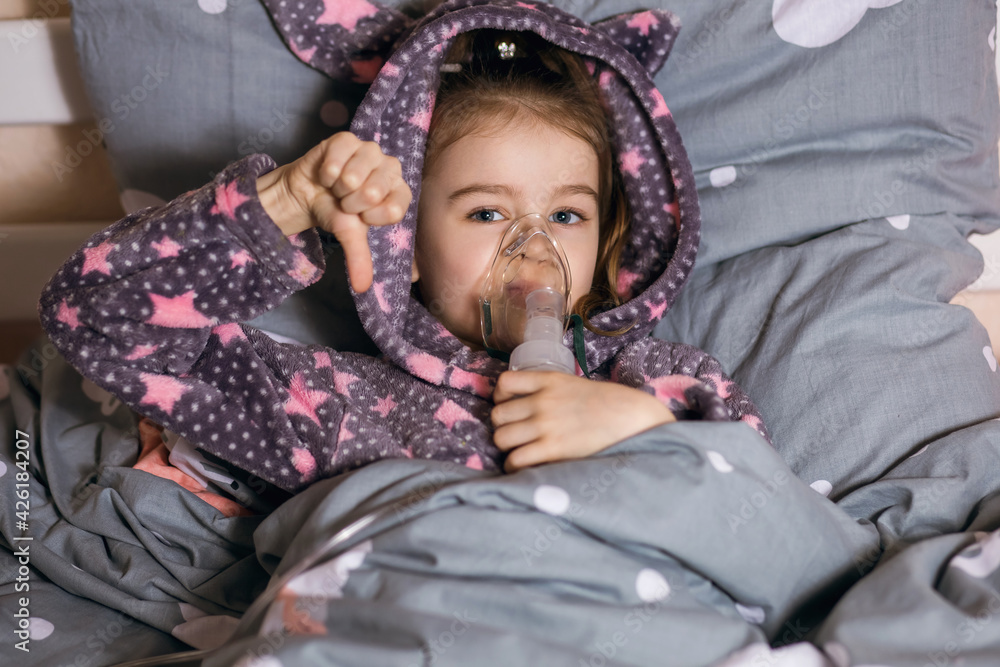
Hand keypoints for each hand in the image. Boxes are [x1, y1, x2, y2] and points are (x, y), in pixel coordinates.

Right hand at [256, 132, 412, 291]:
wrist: (308, 193)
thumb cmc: (337, 212)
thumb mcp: (349, 236)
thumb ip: (360, 258)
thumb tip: (363, 288)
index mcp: (399, 192)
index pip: (395, 208)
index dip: (371, 216)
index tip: (360, 217)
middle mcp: (390, 168)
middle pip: (373, 192)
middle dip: (351, 203)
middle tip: (345, 201)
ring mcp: (370, 150)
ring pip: (355, 176)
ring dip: (338, 187)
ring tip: (336, 187)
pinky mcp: (348, 139)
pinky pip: (338, 158)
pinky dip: (327, 172)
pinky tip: (326, 174)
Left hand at [491, 371, 676, 472]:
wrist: (636, 419)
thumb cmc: (612, 405)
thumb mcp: (578, 386)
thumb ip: (554, 392)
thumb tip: (534, 407)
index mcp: (549, 381)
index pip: (504, 382)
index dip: (500, 397)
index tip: (509, 407)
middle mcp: (543, 401)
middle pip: (497, 415)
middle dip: (503, 427)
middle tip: (516, 435)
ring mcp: (546, 425)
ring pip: (501, 438)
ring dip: (507, 448)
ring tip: (520, 452)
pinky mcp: (553, 449)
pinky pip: (515, 459)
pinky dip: (515, 466)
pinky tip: (525, 466)